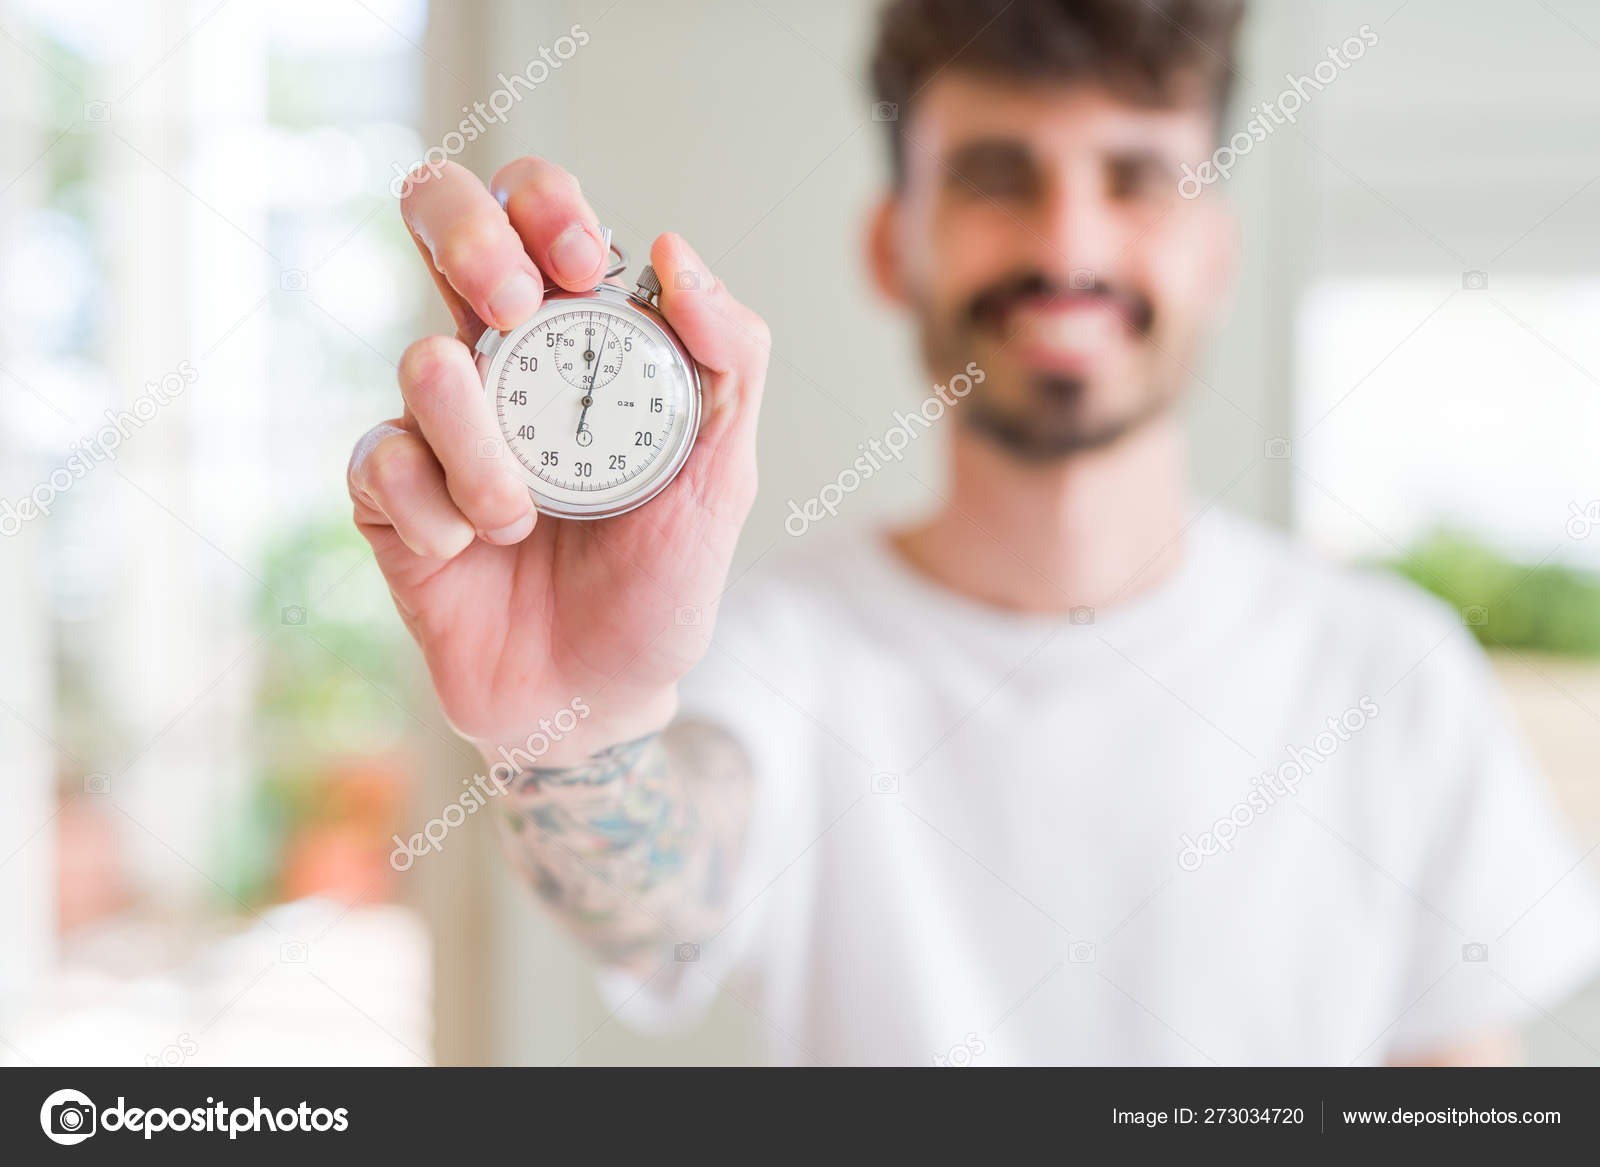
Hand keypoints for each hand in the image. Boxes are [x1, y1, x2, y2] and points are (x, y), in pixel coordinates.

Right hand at [347, 158, 768, 766]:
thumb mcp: (724, 478)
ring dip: (484, 450)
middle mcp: (500, 360)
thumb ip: (730, 363)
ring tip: (519, 522)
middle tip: (513, 307)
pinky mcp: (386, 491)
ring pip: (426, 363)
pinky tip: (468, 554)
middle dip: (467, 237)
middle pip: (439, 218)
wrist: (594, 698)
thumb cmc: (660, 584)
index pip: (535, 210)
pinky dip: (438, 515)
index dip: (543, 204)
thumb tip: (673, 250)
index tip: (580, 263)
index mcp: (580, 338)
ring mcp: (436, 423)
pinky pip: (384, 461)